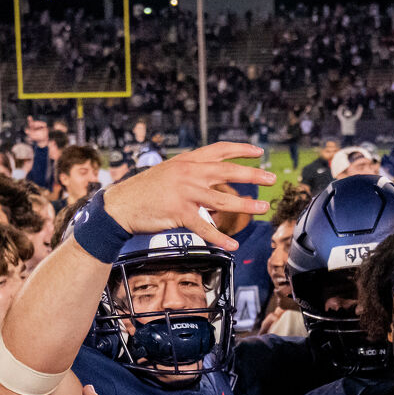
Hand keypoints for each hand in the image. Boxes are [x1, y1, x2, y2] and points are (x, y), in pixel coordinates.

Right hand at [97, 141, 273, 248]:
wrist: (122, 204)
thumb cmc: (146, 189)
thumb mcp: (170, 172)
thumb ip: (192, 173)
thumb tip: (214, 180)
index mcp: (188, 161)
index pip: (220, 150)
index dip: (241, 149)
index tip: (258, 151)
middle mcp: (189, 173)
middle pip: (228, 172)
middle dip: (253, 175)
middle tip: (271, 179)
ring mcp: (185, 193)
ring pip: (223, 201)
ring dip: (246, 205)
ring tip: (262, 207)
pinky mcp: (180, 213)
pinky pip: (205, 228)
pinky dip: (220, 238)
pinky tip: (232, 244)